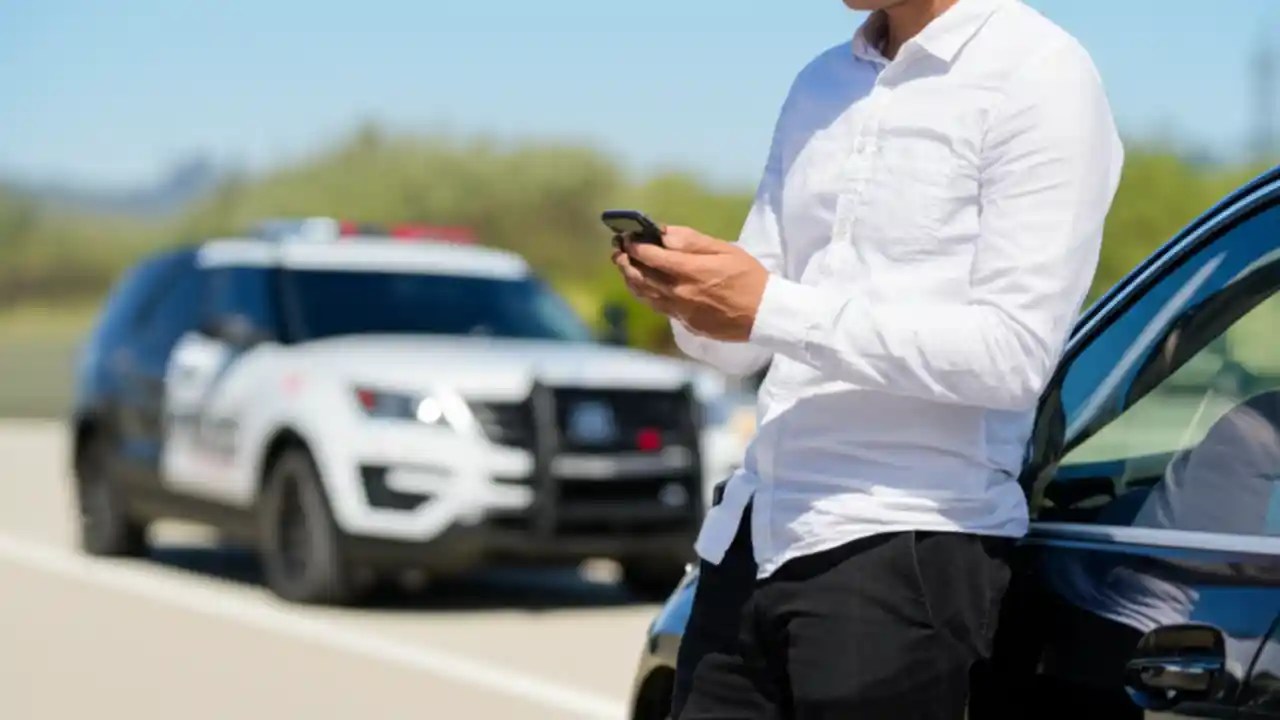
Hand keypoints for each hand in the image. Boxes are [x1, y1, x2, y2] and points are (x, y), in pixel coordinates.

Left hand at [610, 226, 768, 341]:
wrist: (765, 314)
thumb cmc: (748, 277)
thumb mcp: (725, 250)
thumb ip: (692, 241)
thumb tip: (664, 233)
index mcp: (689, 271)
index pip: (650, 256)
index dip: (634, 245)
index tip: (627, 237)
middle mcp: (679, 292)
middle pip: (640, 276)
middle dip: (625, 260)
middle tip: (618, 250)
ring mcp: (680, 310)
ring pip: (644, 294)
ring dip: (629, 278)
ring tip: (624, 266)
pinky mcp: (685, 323)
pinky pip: (657, 307)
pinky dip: (644, 294)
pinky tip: (642, 286)